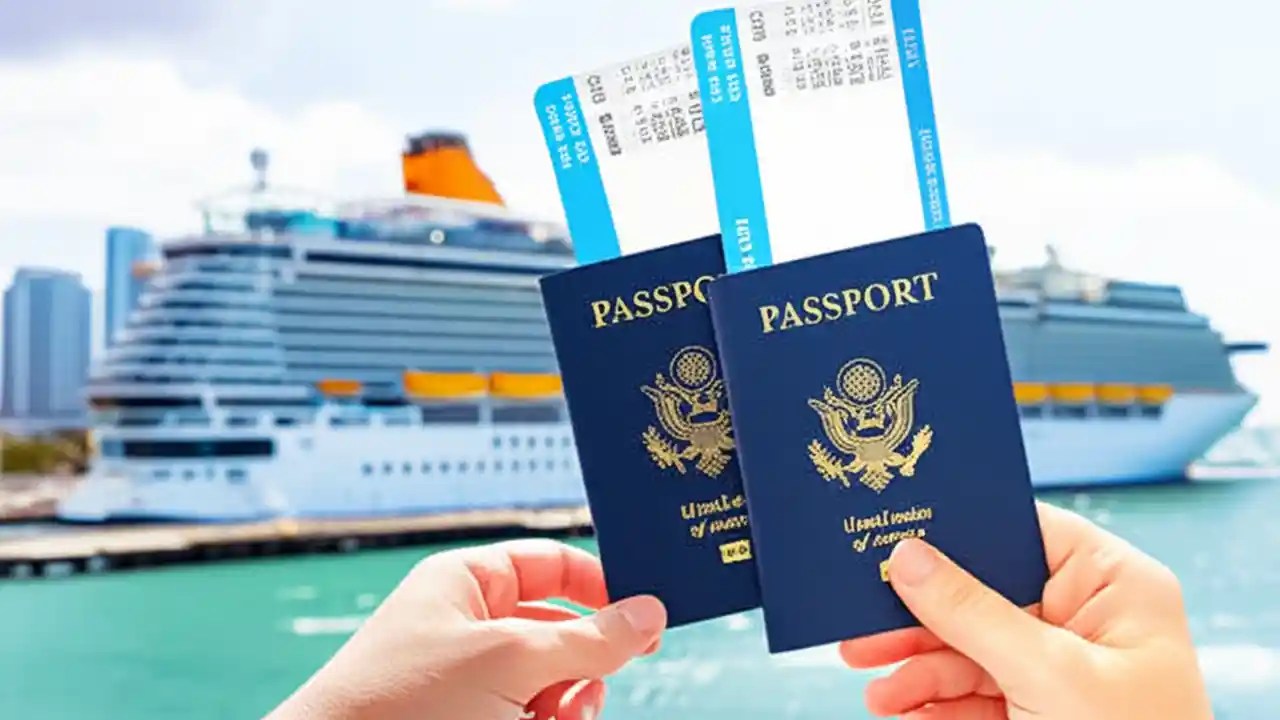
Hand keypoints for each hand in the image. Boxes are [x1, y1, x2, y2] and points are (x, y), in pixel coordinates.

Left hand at [267, 539, 665, 719]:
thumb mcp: (508, 658)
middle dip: (583, 667)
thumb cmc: (402, 703)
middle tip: (581, 690)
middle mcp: (471, 630)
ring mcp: (474, 686)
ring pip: (558, 688)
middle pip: (565, 634)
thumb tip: (651, 613)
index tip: (648, 616)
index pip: (551, 564)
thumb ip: (589, 638)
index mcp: (467, 584)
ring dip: (567, 708)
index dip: (601, 584)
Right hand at [840, 502, 1212, 718]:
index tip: (895, 534)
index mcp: (1115, 586)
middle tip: (862, 629)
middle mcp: (1089, 619)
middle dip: (920, 620)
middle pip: (983, 595)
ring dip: (917, 672)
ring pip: (970, 651)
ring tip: (877, 694)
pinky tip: (903, 713)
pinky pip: (976, 695)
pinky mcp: (1043, 710)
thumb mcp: (1050, 674)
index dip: (960, 531)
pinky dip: (935, 706)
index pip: (1025, 532)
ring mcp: (1064, 668)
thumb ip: (973, 613)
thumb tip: (909, 557)